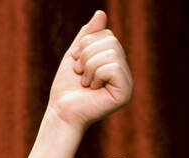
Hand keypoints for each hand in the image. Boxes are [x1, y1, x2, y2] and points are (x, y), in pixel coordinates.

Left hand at [47, 10, 133, 132]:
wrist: (61, 112)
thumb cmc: (66, 88)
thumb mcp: (75, 55)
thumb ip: (88, 35)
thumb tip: (101, 13)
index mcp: (113, 60)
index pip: (106, 34)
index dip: (86, 45)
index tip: (76, 64)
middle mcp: (123, 70)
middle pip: (111, 41)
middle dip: (87, 55)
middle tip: (80, 74)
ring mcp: (126, 81)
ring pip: (112, 52)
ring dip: (90, 66)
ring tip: (86, 83)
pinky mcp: (125, 92)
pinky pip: (114, 67)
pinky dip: (97, 74)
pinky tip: (93, 89)